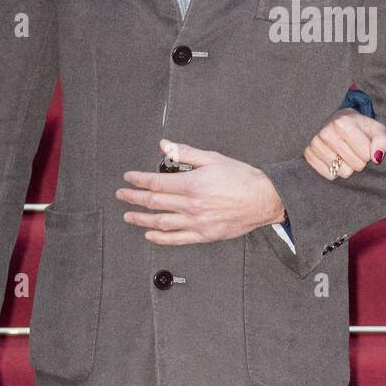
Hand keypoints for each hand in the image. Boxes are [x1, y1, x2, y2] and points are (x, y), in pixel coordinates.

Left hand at [116, 139, 284, 244]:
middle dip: (133, 198)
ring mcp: (197, 223)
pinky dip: (160, 238)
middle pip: (154, 202)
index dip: (138, 180)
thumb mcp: (213, 158)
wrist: (264, 199)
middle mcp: (191, 206)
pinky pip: (177, 239)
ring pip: (161, 222)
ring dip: (141, 219)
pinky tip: (150, 235)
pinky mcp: (204, 235)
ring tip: (129, 215)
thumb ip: (185, 152)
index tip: (129, 178)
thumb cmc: (242, 179)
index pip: (156, 183)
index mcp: (192, 185)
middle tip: (122, 195)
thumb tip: (165, 146)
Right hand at [304, 108, 385, 180]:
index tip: (364, 144)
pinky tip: (335, 157)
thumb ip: (381, 142)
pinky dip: (335, 170)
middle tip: (354, 150)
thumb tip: (376, 158)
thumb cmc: (360, 128)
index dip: (368, 153)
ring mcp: (315, 144)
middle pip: (355, 166)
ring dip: (347, 166)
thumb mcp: (375, 130)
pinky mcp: (309, 155)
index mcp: (342, 123)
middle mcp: (326, 133)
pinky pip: (329, 175)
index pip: (365, 155)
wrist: (337, 121)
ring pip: (342, 172)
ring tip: (344, 153)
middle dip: (359, 161)